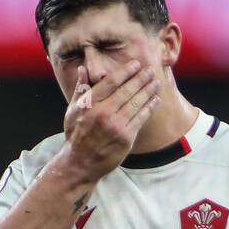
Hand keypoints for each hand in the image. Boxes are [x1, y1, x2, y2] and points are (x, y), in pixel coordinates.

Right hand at [61, 60, 161, 181]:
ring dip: (148, 91)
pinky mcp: (126, 138)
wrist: (81, 163)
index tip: (135, 64)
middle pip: (126, 91)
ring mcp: (116, 126)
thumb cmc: (76, 135)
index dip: (125, 72)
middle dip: (140, 79)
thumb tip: (84, 69)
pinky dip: (149, 107)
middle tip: (150, 70)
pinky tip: (155, 100)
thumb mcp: (72, 111)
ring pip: (136, 103)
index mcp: (90, 104)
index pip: (111, 82)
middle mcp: (103, 113)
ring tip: (156, 82)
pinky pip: (141, 118)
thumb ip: (80, 89)